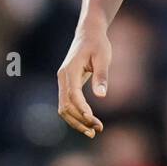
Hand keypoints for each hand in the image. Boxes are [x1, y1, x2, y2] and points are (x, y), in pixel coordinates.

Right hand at [57, 23, 111, 138]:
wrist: (88, 33)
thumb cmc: (98, 44)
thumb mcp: (103, 57)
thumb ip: (101, 76)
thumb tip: (101, 95)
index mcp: (70, 70)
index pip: (72, 94)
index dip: (81, 109)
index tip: (93, 120)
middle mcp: (63, 78)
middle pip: (65, 106)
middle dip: (80, 120)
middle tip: (97, 130)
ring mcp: (63, 82)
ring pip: (64, 108)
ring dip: (77, 121)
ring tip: (93, 131)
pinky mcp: (67, 85)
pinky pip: (68, 104)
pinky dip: (76, 115)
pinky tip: (89, 122)